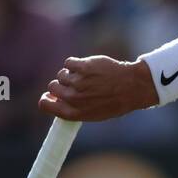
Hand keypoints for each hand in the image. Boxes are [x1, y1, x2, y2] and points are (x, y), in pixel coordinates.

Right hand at [38, 56, 158, 121]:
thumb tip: (56, 101)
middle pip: (52, 87)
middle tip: (74, 85)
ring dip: (70, 74)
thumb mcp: (94, 114)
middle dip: (60, 85)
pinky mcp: (82, 67)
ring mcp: (77, 82)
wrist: (132, 87)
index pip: (45, 105)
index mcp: (74, 113)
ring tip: (85, 77)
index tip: (49, 96)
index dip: (45, 100)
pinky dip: (74, 64)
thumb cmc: (114, 102)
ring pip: (61, 74)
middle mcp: (74, 98)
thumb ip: (74, 108)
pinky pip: (68, 63)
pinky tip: (85, 67)